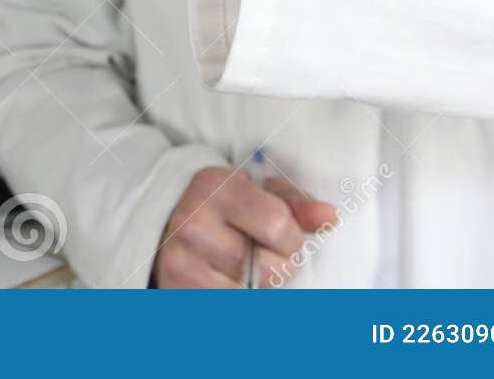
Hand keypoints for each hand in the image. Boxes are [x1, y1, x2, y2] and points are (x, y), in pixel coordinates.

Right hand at [152, 167, 337, 288]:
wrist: (164, 224)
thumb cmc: (222, 208)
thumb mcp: (256, 192)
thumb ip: (295, 204)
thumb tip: (329, 217)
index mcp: (214, 186)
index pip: (278, 224)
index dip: (290, 235)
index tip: (279, 232)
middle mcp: (192, 222)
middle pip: (269, 265)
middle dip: (276, 264)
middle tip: (256, 251)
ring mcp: (180, 261)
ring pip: (252, 292)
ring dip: (256, 285)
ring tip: (239, 266)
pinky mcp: (177, 291)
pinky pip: (231, 306)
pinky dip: (239, 298)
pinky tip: (226, 282)